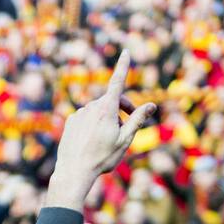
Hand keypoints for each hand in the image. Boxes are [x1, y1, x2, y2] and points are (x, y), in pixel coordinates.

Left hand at [45, 50, 156, 210]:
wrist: (74, 171)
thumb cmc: (102, 157)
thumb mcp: (125, 139)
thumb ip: (138, 119)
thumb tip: (152, 104)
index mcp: (106, 109)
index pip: (117, 82)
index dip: (123, 66)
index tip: (126, 51)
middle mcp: (91, 107)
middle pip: (112, 101)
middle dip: (122, 110)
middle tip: (128, 127)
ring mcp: (79, 113)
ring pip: (99, 111)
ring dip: (107, 119)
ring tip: (107, 140)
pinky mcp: (71, 121)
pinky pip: (86, 118)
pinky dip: (93, 125)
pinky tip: (92, 142)